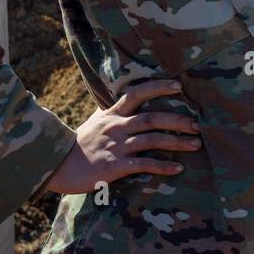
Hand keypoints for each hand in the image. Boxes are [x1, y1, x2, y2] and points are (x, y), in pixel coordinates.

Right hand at [45, 78, 201, 193]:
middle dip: (177, 120)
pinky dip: (162, 166)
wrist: (57, 166)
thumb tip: (123, 97)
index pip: (136, 93)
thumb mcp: (94, 122)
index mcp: (112, 114)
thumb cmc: (79, 145)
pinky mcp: (115, 166)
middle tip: (196, 125)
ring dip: (177, 142)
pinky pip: (143, 164)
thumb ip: (111, 111)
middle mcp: (116, 127)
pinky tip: (178, 168)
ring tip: (196, 144)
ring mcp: (116, 146)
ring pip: (152, 140)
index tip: (178, 85)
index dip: (158, 87)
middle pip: (152, 118)